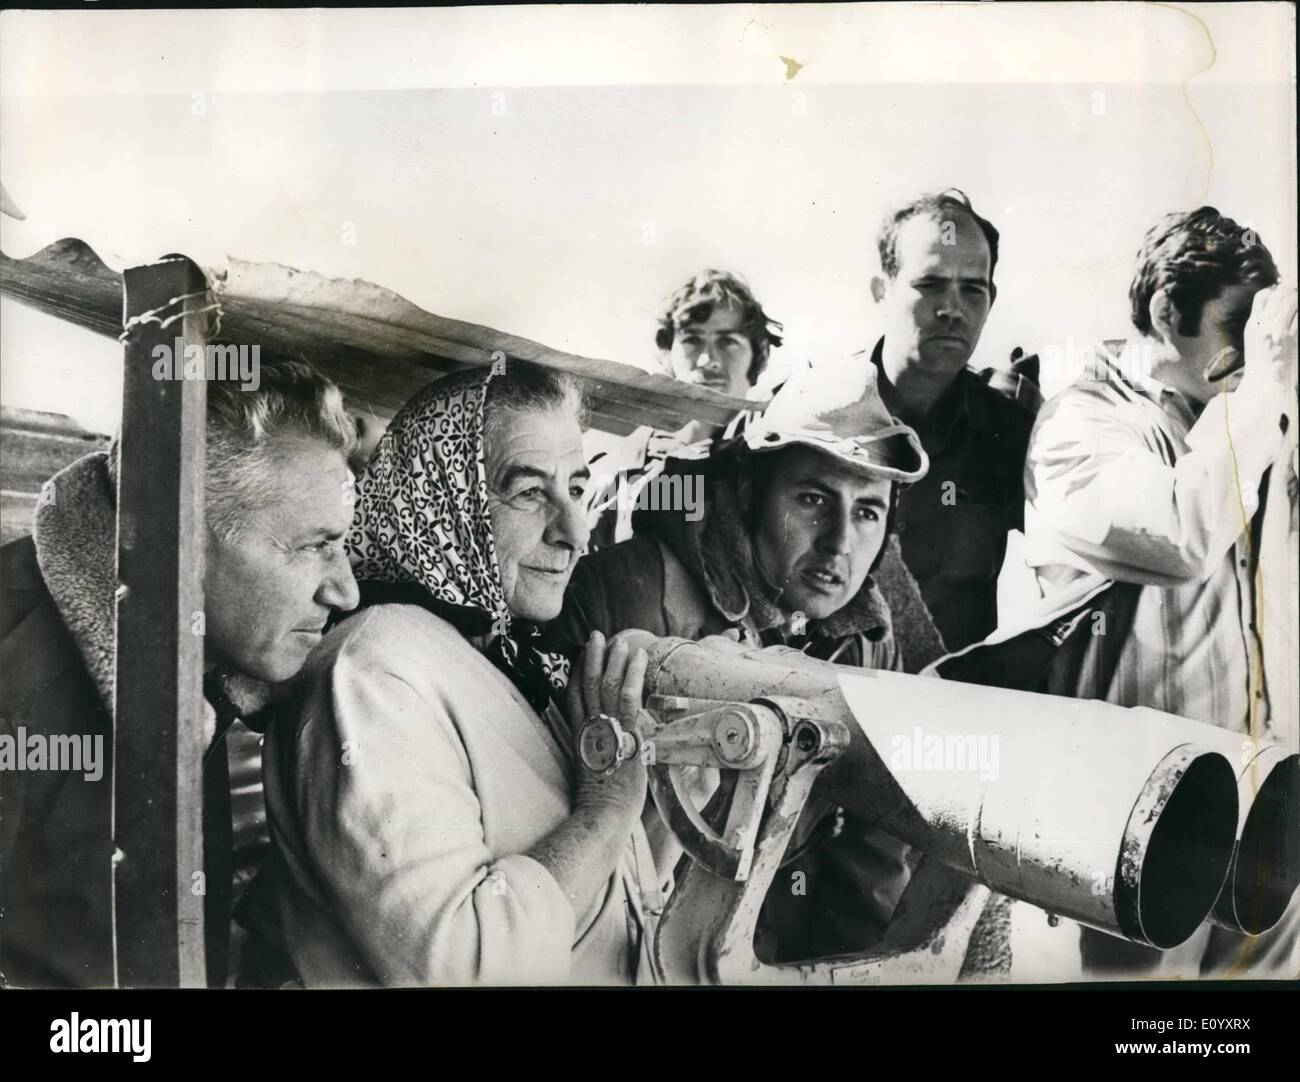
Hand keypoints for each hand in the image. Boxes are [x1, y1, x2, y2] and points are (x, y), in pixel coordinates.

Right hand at [566, 631, 648, 816]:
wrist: (603, 816)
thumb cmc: (602, 805)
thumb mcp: (597, 773)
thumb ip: (601, 754)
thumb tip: (614, 746)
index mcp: (581, 738)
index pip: (575, 698)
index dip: (579, 674)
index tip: (584, 656)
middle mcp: (590, 730)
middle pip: (589, 685)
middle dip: (594, 658)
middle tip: (598, 636)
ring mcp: (607, 730)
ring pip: (608, 686)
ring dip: (615, 661)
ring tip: (620, 641)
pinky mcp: (624, 734)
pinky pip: (628, 698)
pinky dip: (633, 675)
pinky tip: (639, 658)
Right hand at [1241, 285, 1297, 396]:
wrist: (1266, 381)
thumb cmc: (1259, 360)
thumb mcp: (1252, 337)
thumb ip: (1260, 319)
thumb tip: (1271, 301)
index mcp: (1253, 325)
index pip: (1262, 297)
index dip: (1272, 291)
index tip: (1278, 291)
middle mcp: (1266, 326)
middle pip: (1279, 296)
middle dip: (1288, 290)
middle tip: (1293, 291)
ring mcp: (1281, 332)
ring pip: (1292, 303)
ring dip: (1296, 298)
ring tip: (1296, 300)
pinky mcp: (1294, 339)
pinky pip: (1299, 318)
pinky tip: (1298, 313)